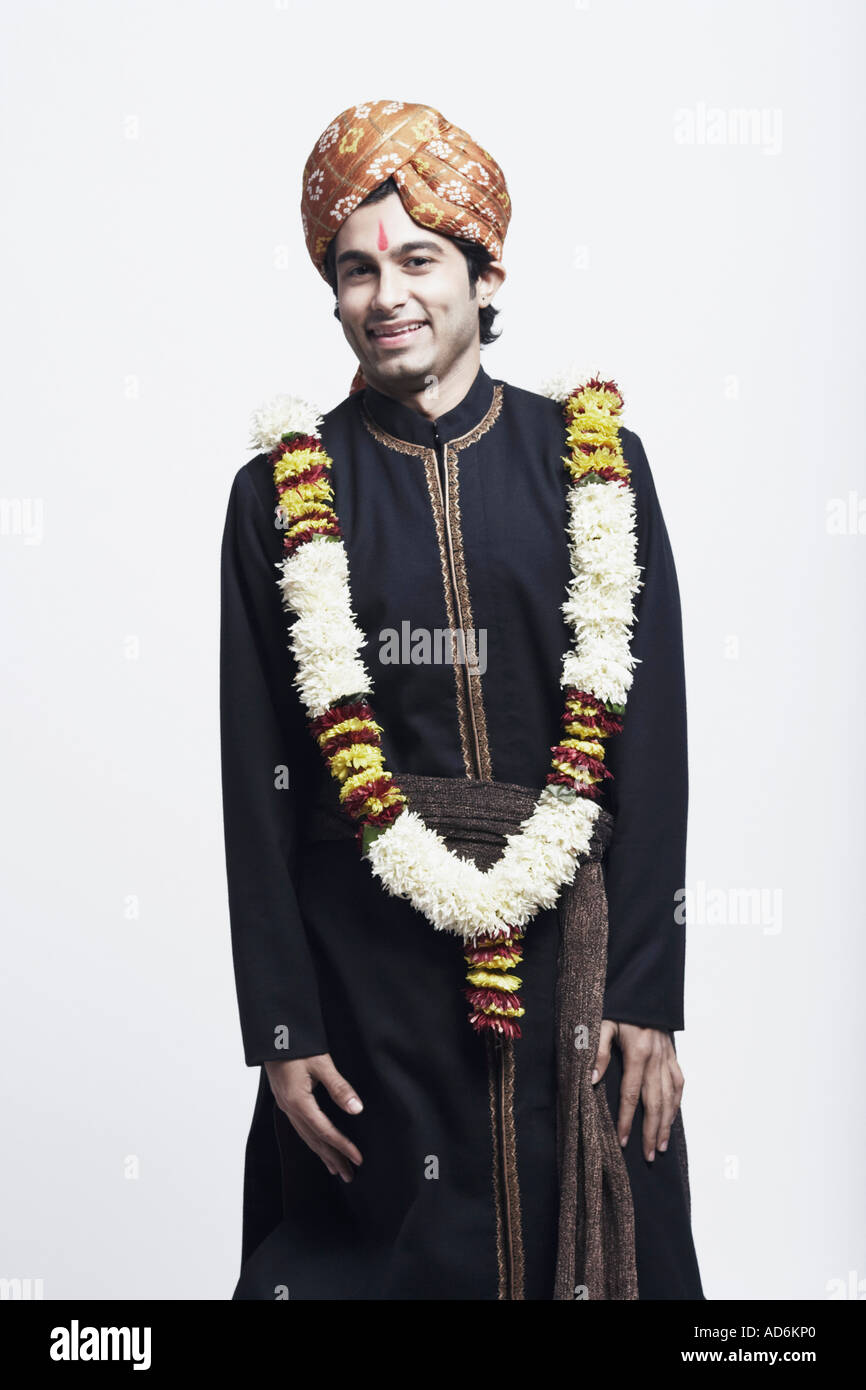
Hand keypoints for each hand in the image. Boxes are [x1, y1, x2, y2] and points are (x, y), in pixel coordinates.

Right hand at [264, 1054, 363, 1181]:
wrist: (273, 1036)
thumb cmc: (297, 1046)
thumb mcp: (321, 1063)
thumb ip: (339, 1086)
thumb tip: (356, 1109)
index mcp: (299, 1102)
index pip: (325, 1131)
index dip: (342, 1146)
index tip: (358, 1159)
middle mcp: (290, 1109)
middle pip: (314, 1140)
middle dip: (333, 1158)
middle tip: (350, 1175)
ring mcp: (286, 1106)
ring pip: (306, 1137)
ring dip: (323, 1154)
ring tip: (337, 1169)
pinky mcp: (286, 1101)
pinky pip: (300, 1129)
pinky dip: (312, 1141)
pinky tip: (318, 1146)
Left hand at [591, 1020, 683, 1161]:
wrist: (643, 988)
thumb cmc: (619, 1006)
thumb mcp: (603, 1024)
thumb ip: (598, 1052)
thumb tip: (593, 1080)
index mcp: (638, 1053)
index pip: (632, 1094)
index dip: (628, 1120)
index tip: (623, 1141)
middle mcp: (657, 1058)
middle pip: (656, 1102)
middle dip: (651, 1131)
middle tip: (649, 1155)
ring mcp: (667, 1057)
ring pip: (671, 1096)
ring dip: (667, 1123)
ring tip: (661, 1145)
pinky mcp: (672, 1054)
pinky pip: (679, 1082)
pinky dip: (677, 1102)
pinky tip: (673, 1117)